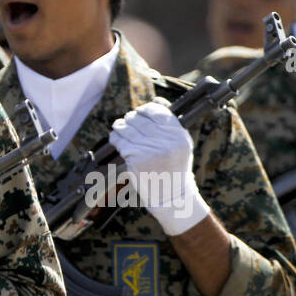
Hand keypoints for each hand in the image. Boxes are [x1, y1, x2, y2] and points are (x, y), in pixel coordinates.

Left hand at [108, 100, 210, 235]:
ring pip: (126, 128)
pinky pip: (120, 141)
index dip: (144, 110)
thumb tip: (155, 101)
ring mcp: (150, 150)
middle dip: (130, 119)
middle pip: (139, 119)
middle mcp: (166, 141)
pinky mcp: (136, 159)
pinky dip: (116, 139)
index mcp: (178, 135)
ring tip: (119, 129)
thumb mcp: (180, 143)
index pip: (157, 111)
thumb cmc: (173, 166)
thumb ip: (169, 122)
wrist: (170, 194)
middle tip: (126, 122)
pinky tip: (117, 141)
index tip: (139, 113)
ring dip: (120, 127)